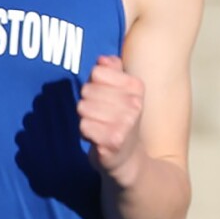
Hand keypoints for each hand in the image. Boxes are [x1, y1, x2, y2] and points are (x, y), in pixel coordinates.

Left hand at [78, 55, 144, 183]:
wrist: (128, 158)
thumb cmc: (119, 120)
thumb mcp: (120, 92)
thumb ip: (112, 71)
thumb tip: (103, 59)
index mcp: (136, 87)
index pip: (97, 72)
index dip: (94, 86)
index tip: (104, 99)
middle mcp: (134, 103)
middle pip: (87, 90)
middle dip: (88, 103)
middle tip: (101, 116)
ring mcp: (125, 123)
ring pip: (83, 107)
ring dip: (86, 119)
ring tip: (100, 126)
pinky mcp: (113, 141)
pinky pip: (83, 126)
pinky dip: (85, 133)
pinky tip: (97, 138)